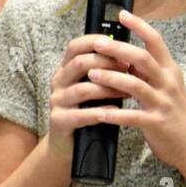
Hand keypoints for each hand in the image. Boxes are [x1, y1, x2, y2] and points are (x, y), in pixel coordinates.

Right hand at [46, 34, 133, 162]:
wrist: (66, 144)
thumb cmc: (85, 111)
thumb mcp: (91, 87)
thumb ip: (102, 71)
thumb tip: (128, 55)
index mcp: (65, 69)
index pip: (75, 46)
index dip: (96, 41)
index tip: (117, 44)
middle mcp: (58, 82)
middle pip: (80, 63)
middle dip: (107, 64)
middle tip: (127, 68)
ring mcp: (57, 101)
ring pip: (84, 89)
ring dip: (108, 89)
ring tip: (127, 92)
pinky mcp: (59, 121)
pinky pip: (82, 114)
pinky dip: (101, 111)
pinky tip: (115, 111)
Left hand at [87, 10, 185, 178]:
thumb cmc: (176, 113)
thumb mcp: (167, 86)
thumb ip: (149, 71)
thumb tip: (126, 53)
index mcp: (170, 70)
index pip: (156, 41)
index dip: (139, 26)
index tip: (121, 14)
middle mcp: (168, 83)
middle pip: (143, 58)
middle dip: (118, 49)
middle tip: (97, 43)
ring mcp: (163, 103)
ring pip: (136, 85)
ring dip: (112, 78)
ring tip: (92, 74)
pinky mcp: (156, 123)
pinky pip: (133, 117)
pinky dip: (115, 114)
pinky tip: (100, 113)